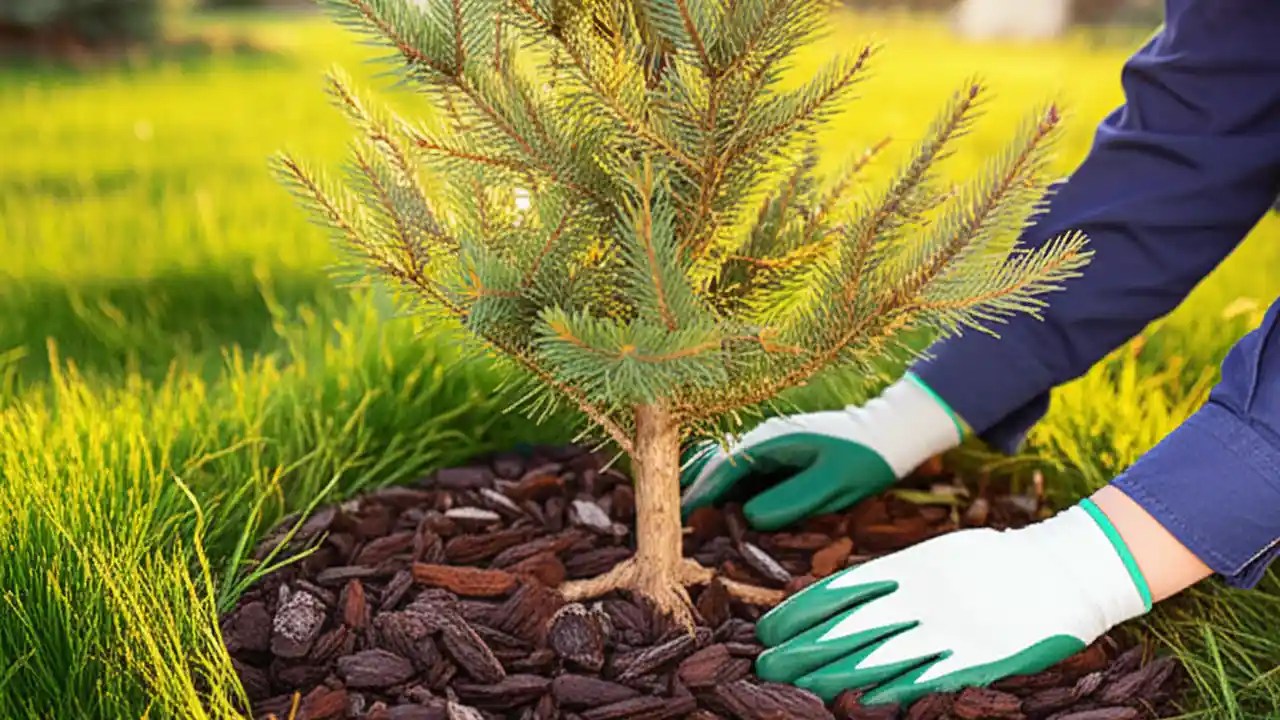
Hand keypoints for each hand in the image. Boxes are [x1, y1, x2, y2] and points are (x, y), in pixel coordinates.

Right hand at [680, 373, 963, 530]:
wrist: (891, 432)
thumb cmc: (864, 459)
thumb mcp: (830, 486)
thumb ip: (788, 501)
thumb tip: (748, 518)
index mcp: (769, 442)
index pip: (721, 470)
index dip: (698, 496)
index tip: (677, 521)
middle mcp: (762, 439)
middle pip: (714, 465)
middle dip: (693, 492)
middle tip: (673, 524)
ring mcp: (770, 444)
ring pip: (726, 468)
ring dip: (708, 492)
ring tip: (690, 522)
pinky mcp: (780, 453)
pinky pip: (744, 473)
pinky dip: (728, 491)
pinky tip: (725, 512)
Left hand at [752, 500, 1152, 706]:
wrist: (1063, 570)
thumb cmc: (996, 561)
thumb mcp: (936, 555)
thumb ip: (893, 579)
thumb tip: (842, 596)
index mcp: (909, 569)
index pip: (839, 592)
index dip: (800, 613)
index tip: (767, 629)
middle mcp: (919, 600)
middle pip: (848, 629)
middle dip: (803, 649)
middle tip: (764, 665)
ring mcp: (945, 632)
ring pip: (875, 657)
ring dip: (830, 674)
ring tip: (793, 684)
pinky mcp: (973, 660)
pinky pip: (921, 680)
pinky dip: (886, 693)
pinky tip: (855, 703)